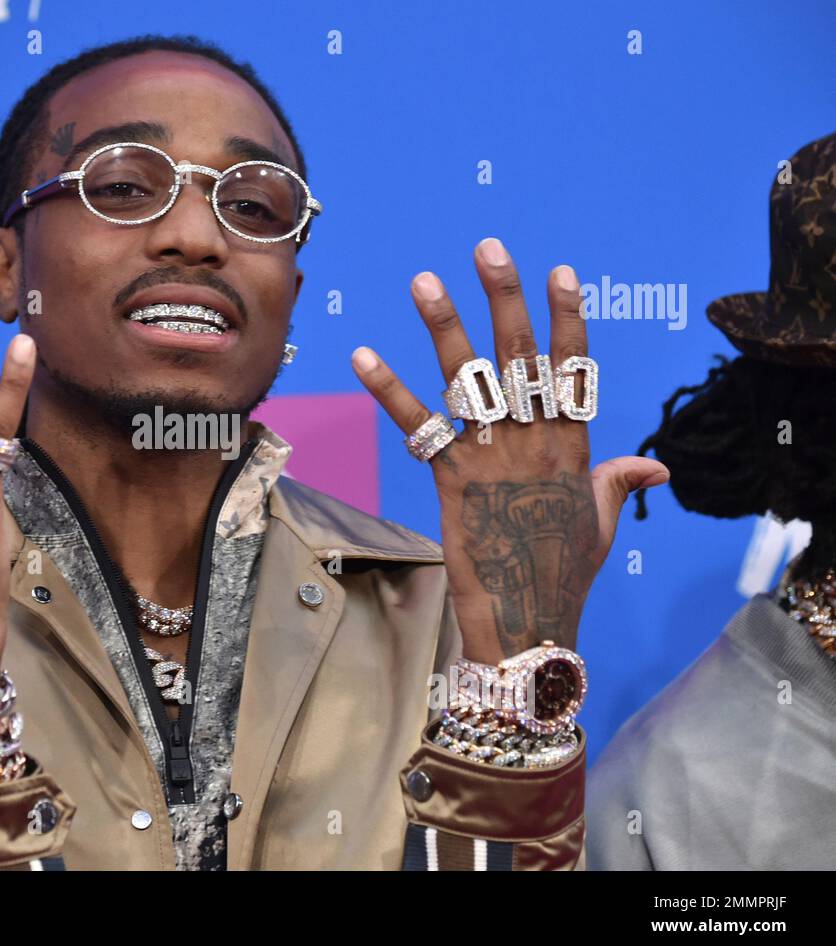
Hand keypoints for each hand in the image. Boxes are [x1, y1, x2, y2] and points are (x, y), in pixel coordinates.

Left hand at [352, 239, 668, 664]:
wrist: (531, 622)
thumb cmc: (566, 575)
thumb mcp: (600, 523)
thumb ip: (618, 481)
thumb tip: (658, 464)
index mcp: (573, 448)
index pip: (572, 369)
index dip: (566, 319)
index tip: (560, 272)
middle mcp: (535, 442)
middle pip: (521, 357)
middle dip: (505, 299)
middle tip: (489, 248)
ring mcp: (494, 458)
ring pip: (469, 379)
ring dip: (444, 327)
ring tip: (424, 280)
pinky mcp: (454, 479)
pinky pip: (418, 425)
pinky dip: (388, 389)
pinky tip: (362, 355)